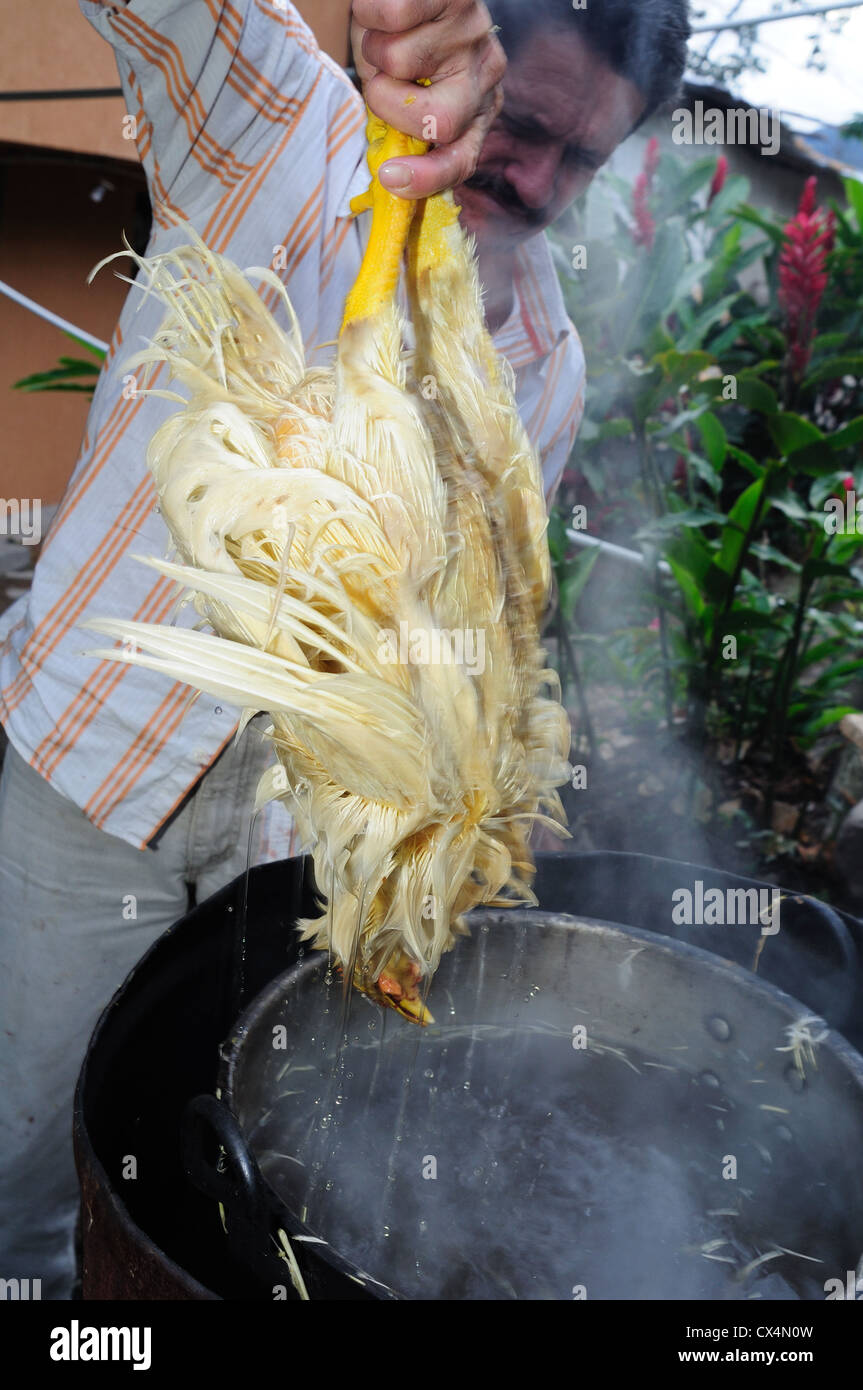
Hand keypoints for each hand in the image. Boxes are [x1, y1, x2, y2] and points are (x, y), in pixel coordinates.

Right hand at [351, 0, 505, 198]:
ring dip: (373, 47)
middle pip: (437, 121)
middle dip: (387, 102)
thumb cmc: (401, 42)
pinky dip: (369, 13)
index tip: (390, 178)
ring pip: (398, 62)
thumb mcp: (408, 95)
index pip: (461, 160)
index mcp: (477, 112)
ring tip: (384, 33)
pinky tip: (382, 10)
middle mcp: (484, 74)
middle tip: (380, 78)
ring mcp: (473, 32)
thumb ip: (404, 128)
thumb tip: (388, 176)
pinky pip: (391, 16)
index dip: (427, 177)